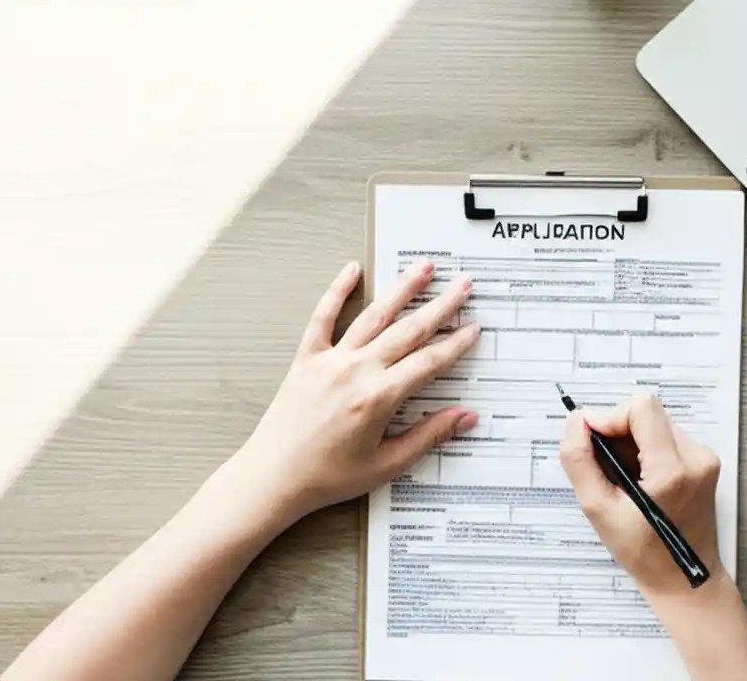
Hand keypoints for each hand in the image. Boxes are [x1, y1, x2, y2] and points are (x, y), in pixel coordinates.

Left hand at [225, 259, 480, 526]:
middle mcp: (357, 371)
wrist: (273, 476)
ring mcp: (330, 360)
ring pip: (374, 316)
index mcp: (379, 398)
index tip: (473, 328)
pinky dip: (337, 291)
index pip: (429, 363)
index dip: (455, 344)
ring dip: (401, 290)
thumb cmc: (328, 477)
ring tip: (422, 268)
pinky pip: (323, 317)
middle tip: (462, 286)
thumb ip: (429, 435)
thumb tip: (465, 417)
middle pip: (409, 331)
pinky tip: (352, 270)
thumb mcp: (387, 464)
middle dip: (440, 306)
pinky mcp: (307, 359)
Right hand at [559, 393, 723, 601]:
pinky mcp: (706, 462)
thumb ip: (579, 460)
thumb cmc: (644, 553)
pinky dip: (648, 450)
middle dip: (619, 431)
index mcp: (672, 470)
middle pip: (648, 413)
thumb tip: (576, 423)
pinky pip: (668, 437)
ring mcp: (705, 459)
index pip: (642, 408)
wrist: (684, 580)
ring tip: (624, 478)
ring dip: (633, 441)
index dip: (610, 416)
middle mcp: (696, 458)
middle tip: (605, 465)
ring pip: (657, 423)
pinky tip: (640, 480)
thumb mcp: (598, 509)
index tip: (592, 438)